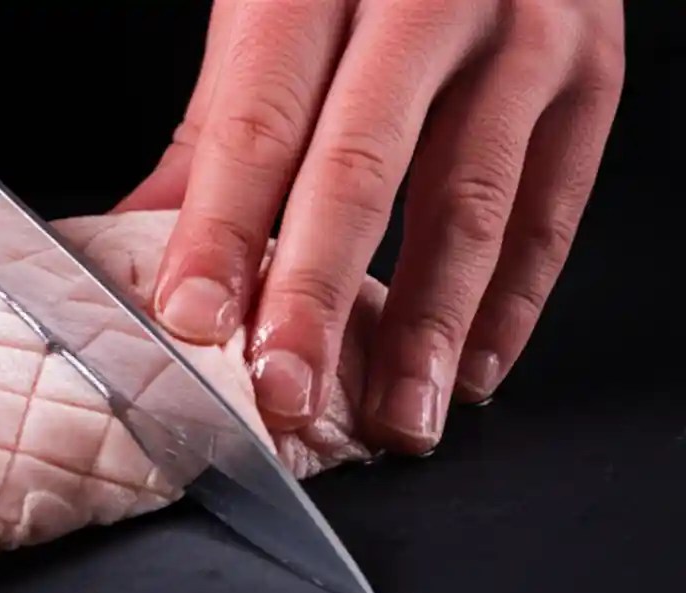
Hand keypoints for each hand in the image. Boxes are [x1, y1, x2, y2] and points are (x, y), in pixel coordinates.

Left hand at [116, 0, 624, 453]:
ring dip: (428, 327)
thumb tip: (136, 243)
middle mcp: (426, 1)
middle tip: (287, 390)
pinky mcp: (590, 76)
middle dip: (318, 296)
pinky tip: (467, 369)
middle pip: (360, 169)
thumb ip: (213, 129)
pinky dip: (510, 302)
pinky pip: (551, 208)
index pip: (258, 123)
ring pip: (469, 204)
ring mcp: (523, 36)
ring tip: (394, 416)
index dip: (223, 232)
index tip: (193, 321)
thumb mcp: (266, 12)